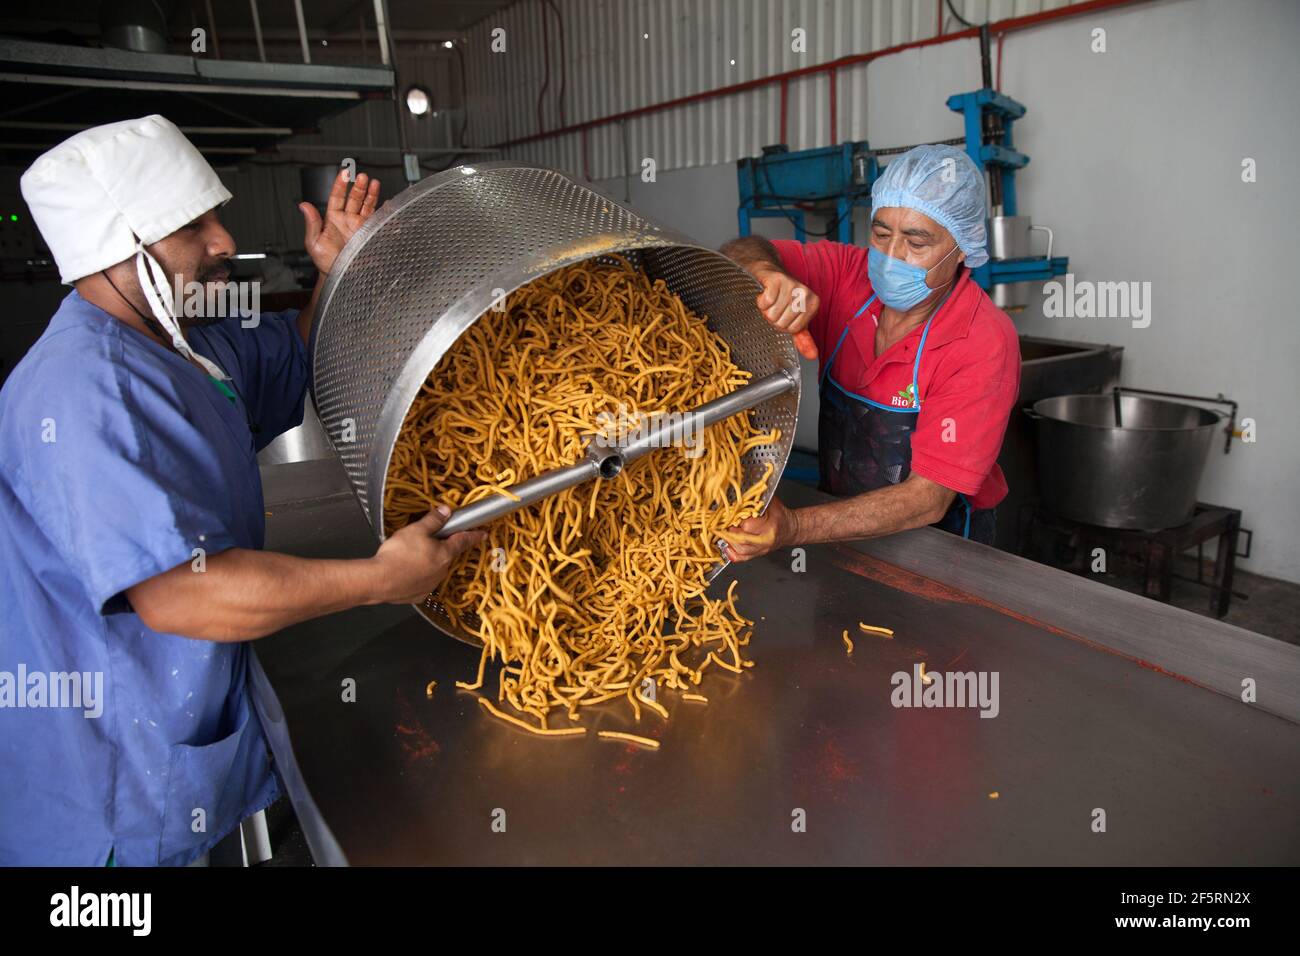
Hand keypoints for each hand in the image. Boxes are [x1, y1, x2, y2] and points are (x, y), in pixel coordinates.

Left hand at [299, 168, 380, 276]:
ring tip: (374, 183)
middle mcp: (348, 221)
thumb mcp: (314, 243)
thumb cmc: (326, 263)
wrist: (341, 278)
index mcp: (333, 219)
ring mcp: (360, 227)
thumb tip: (303, 206)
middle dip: (358, 186)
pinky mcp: (371, 235)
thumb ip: (311, 224)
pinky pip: (378, 221)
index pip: (337, 197)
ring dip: (371, 194)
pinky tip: (387, 205)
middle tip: (362, 176)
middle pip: (354, 198)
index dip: (340, 185)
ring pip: (367, 206)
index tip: (344, 173)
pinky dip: (384, 213)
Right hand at [372, 505, 486, 604]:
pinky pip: (422, 583)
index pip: (464, 541)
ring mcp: (431, 585)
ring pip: (434, 570)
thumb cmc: (397, 555)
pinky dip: (417, 577)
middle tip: (425, 542)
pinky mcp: (419, 595)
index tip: (482, 535)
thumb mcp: (416, 530)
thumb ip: (433, 520)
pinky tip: (405, 571)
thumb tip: (445, 511)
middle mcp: (442, 571)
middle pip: (446, 555)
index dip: (474, 536)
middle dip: (439, 548)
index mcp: (444, 553)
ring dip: (427, 563)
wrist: (378, 581)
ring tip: (409, 556)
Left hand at [719, 497, 799, 562]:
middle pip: (741, 538)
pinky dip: (731, 553)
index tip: (728, 514)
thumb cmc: (779, 515)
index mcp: (770, 526)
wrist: (789, 528)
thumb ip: (754, 501)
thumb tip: (737, 497)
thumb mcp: (770, 503)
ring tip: (723, 531)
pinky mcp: (757, 555)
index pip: (747, 524)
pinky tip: (727, 546)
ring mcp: (761, 549)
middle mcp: (765, 540)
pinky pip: (741, 558)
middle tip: (722, 523)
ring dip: (729, 540)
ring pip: (740, 549)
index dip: (735, 519)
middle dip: (729, 530)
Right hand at [754, 266, 818, 359]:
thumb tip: (812, 355)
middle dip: (773, 318)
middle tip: (774, 306)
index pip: (793, 329)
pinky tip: (764, 294)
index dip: (783, 325)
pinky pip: (765, 303)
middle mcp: (805, 293)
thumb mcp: (794, 318)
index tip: (783, 313)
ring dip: (766, 310)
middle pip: (782, 323)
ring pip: (772, 314)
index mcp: (813, 303)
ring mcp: (792, 285)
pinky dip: (760, 301)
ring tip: (770, 300)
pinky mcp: (777, 279)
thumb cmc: (782, 297)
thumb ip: (803, 338)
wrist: (768, 273)